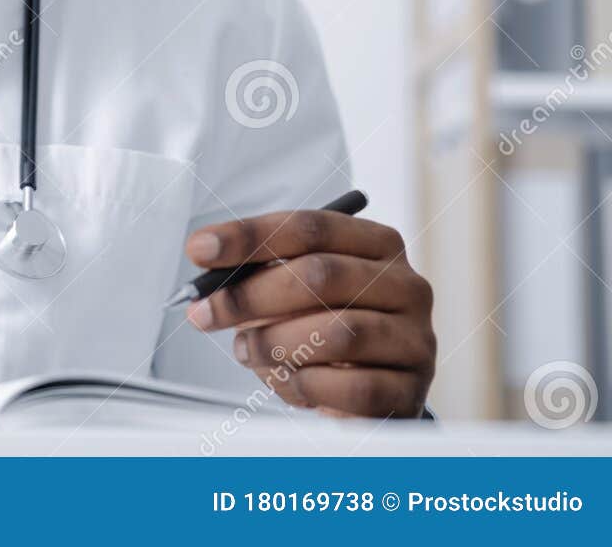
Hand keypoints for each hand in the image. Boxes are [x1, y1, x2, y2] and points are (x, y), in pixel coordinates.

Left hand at [182, 209, 434, 417]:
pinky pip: (352, 386)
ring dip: (275, 344)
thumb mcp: (294, 289)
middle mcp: (405, 285)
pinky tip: (289, 381)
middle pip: (320, 275)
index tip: (200, 249)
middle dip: (249, 295)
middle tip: (205, 313)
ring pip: (337, 332)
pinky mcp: (411, 389)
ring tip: (248, 351)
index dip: (249, 237)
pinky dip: (306, 384)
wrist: (374, 389)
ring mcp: (415, 338)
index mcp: (376, 244)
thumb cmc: (327, 325)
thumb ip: (256, 270)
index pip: (309, 227)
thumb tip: (205, 256)